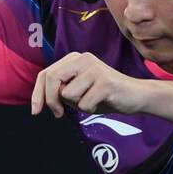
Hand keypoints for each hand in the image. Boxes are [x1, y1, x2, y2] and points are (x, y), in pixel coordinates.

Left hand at [31, 52, 147, 117]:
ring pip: (68, 94)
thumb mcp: (78, 89)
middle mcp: (83, 59)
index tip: (36, 111)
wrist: (136, 96)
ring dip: (77, 105)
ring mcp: (95, 69)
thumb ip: (61, 89)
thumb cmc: (104, 95)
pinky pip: (84, 104)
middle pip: (52, 79)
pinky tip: (101, 103)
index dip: (37, 94)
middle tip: (59, 114)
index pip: (46, 74)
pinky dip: (90, 109)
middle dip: (51, 100)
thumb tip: (43, 97)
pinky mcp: (105, 82)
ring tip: (92, 101)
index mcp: (75, 58)